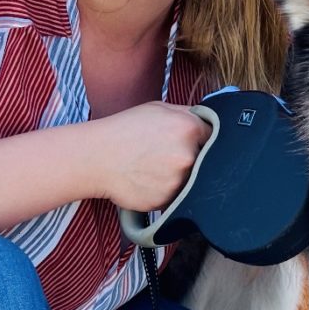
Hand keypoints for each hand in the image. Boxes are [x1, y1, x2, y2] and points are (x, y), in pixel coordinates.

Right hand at [91, 102, 211, 210]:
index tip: (191, 141)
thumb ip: (188, 114)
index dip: (201, 139)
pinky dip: (165, 190)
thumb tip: (210, 121)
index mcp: (188, 128)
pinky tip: (149, 180)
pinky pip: (176, 196)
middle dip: (192, 158)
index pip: (213, 135)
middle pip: (206, 160)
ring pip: (191, 180)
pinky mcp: (166, 200)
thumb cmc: (124, 130)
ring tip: (155, 167)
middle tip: (167, 155)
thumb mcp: (158, 108)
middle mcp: (187, 155)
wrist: (95, 158)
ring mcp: (177, 181)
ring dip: (179, 176)